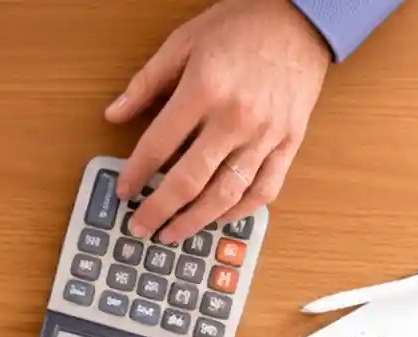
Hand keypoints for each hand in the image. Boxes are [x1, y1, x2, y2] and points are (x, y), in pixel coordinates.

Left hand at [105, 0, 330, 242]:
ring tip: (172, 233)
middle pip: (189, 180)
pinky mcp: (289, 142)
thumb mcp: (184, 42)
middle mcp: (235, 118)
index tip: (124, 191)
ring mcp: (265, 134)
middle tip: (140, 227)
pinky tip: (217, 219)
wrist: (303, 17)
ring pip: (226, 194)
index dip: (136, 173)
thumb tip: (114, 114)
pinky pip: (264, 189)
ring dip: (195, 221)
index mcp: (204, 90)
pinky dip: (239, 212)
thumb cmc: (242, 26)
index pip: (159, 145)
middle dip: (159, 210)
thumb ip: (147, 82)